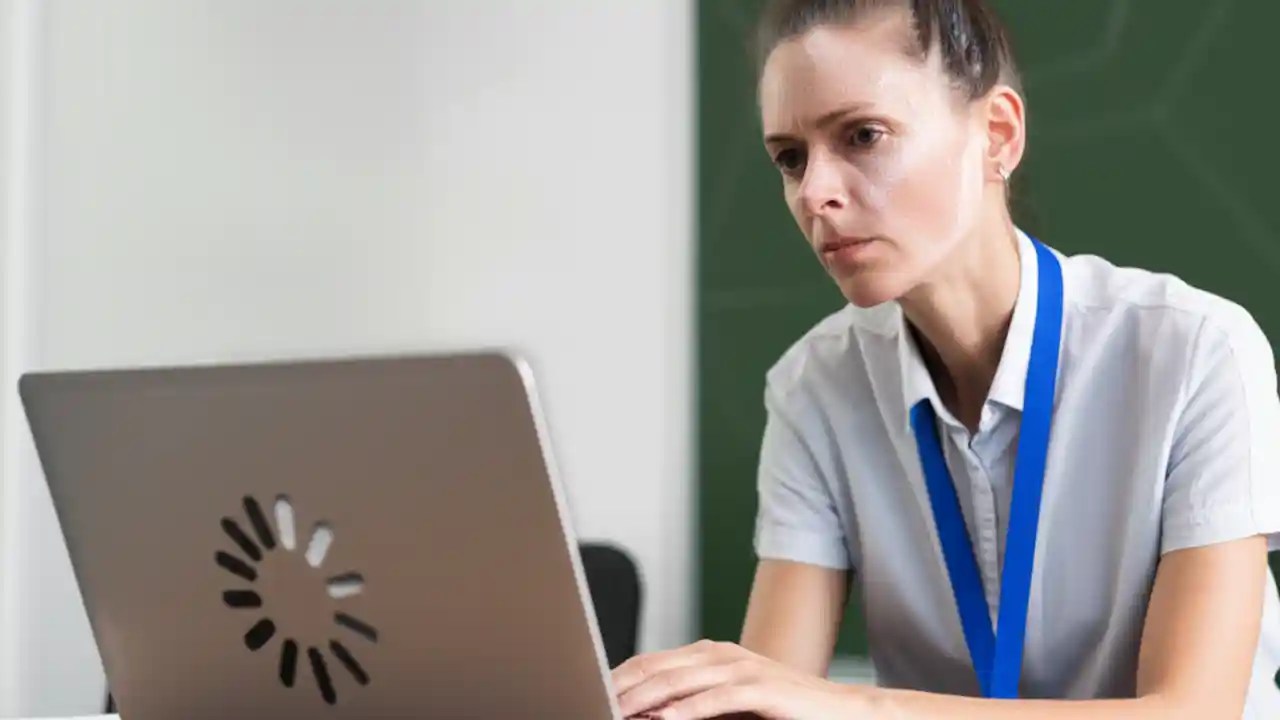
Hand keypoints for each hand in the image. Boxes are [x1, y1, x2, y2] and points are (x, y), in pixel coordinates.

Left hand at [610, 639, 875, 719]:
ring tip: (616, 712)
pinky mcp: (760, 687)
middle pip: (656, 668)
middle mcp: (720, 654)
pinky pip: (716, 698)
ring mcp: (741, 667)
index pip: (649, 662)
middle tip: (594, 703)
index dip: (617, 679)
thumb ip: (689, 704)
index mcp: (708, 654)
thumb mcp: (728, 705)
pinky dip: (687, 710)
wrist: (841, 710)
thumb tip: (649, 715)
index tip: (590, 695)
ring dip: (644, 698)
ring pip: (679, 680)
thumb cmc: (781, 711)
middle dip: (621, 688)